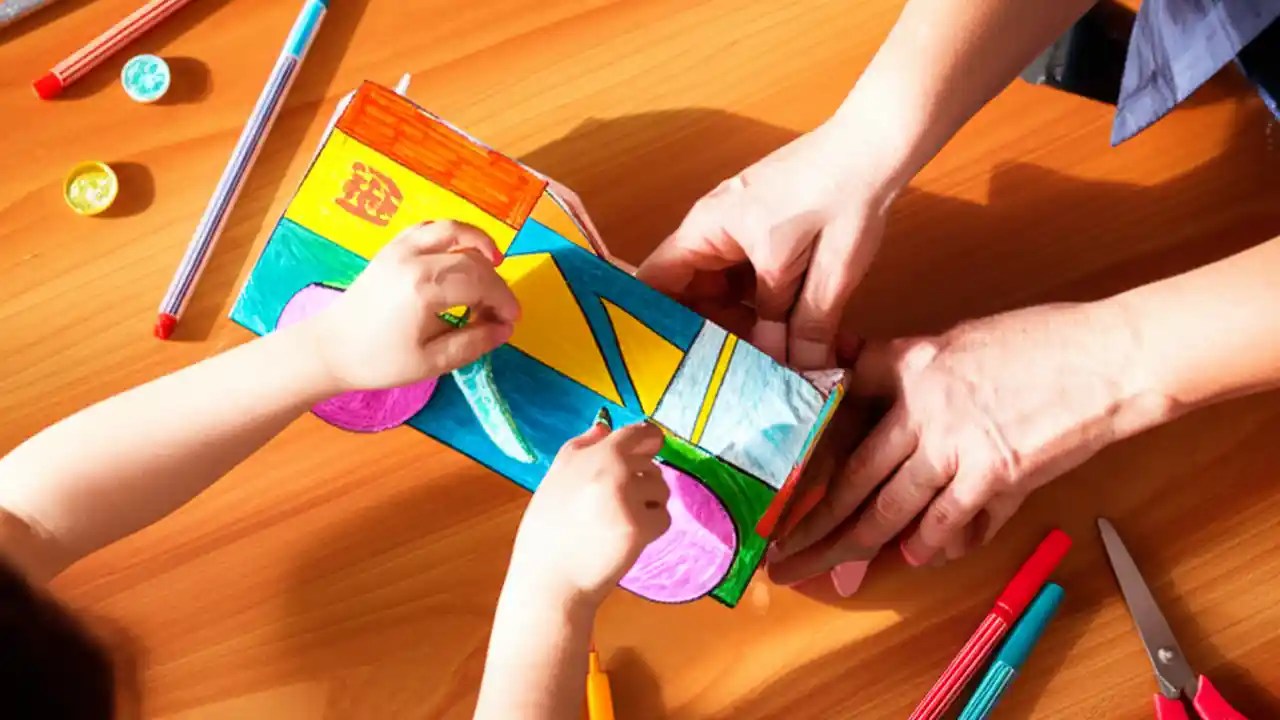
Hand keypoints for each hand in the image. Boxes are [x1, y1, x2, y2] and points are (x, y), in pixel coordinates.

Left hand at [304, 221, 519, 390]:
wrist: (330, 349)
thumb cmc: (379, 361)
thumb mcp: (432, 362)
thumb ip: (473, 343)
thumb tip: (504, 328)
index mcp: (424, 288)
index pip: (481, 283)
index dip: (504, 300)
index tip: (511, 321)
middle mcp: (414, 259)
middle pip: (472, 258)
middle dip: (495, 282)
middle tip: (499, 311)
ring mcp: (400, 248)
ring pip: (452, 229)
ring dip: (478, 243)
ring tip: (492, 264)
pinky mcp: (391, 247)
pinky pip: (429, 228)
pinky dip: (452, 236)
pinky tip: (460, 255)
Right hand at [506, 422, 669, 607]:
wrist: (549, 581)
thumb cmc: (548, 530)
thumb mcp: (556, 477)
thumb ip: (583, 447)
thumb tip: (605, 427)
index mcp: (591, 454)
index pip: (639, 433)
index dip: (649, 441)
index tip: (648, 450)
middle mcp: (612, 470)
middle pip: (652, 464)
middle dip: (643, 480)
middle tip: (617, 503)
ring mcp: (628, 498)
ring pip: (661, 490)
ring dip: (649, 504)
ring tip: (619, 521)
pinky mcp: (640, 527)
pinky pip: (663, 518)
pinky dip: (651, 528)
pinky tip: (625, 538)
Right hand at [636, 119, 895, 368]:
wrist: (879, 145)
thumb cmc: (843, 199)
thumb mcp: (822, 275)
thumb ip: (802, 330)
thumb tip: (793, 379)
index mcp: (708, 230)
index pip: (654, 282)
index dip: (650, 324)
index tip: (660, 369)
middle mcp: (714, 230)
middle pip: (689, 294)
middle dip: (705, 338)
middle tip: (722, 386)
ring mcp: (739, 232)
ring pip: (721, 293)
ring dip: (737, 329)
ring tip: (754, 373)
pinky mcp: (765, 235)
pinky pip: (748, 283)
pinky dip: (760, 311)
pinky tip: (782, 343)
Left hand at [769, 302, 1168, 590]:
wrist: (1112, 356)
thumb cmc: (1045, 340)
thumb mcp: (963, 339)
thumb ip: (913, 368)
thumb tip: (866, 383)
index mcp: (911, 362)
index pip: (840, 403)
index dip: (808, 447)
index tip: (781, 479)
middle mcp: (923, 407)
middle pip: (853, 477)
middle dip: (812, 524)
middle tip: (782, 556)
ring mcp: (958, 446)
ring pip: (890, 510)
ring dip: (853, 548)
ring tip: (824, 573)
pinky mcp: (997, 478)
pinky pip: (949, 523)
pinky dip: (929, 545)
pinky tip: (910, 560)